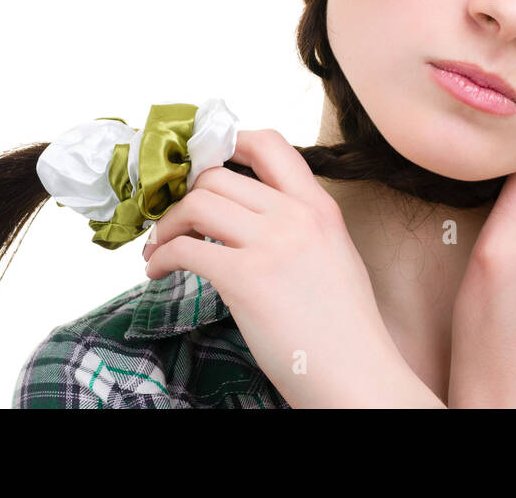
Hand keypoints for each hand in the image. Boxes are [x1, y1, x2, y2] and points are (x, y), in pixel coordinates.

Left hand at [142, 129, 440, 407]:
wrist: (356, 373)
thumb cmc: (345, 328)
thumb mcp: (335, 254)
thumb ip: (301, 226)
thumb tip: (252, 216)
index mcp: (320, 206)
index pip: (268, 143)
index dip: (226, 144)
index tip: (202, 167)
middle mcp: (296, 215)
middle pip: (218, 174)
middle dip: (182, 194)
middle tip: (172, 218)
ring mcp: (271, 245)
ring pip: (197, 203)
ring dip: (167, 224)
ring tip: (160, 247)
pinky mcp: (246, 279)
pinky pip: (186, 248)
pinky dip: (162, 256)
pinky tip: (159, 271)